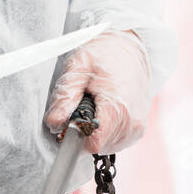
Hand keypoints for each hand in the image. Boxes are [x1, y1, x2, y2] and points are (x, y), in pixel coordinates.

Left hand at [43, 29, 150, 155]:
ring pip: (106, 147)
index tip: (68, 122)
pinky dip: (105, 132)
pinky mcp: (138, 129)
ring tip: (94, 107)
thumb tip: (54, 123)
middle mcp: (131, 122)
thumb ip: (65, 96)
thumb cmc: (103, 54)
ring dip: (94, 133)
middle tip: (80, 107)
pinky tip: (103, 112)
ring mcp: (137, 127)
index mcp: (117, 107)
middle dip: (83, 132)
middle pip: (97, 146)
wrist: (130, 47)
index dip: (75, 136)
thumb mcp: (78, 67)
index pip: (92, 143)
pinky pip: (116, 142)